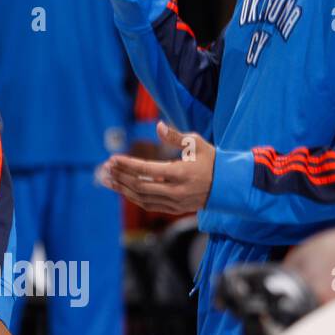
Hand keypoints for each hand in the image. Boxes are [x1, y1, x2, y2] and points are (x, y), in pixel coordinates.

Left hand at [100, 121, 214, 214]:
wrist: (228, 186)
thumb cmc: (211, 160)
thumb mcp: (196, 144)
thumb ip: (175, 136)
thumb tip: (158, 125)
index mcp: (180, 174)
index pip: (146, 170)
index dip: (127, 164)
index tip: (112, 158)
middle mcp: (176, 191)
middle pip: (140, 185)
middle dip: (120, 176)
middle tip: (105, 168)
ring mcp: (175, 203)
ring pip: (141, 198)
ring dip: (122, 189)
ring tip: (107, 180)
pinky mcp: (174, 209)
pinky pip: (149, 205)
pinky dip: (133, 198)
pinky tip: (122, 189)